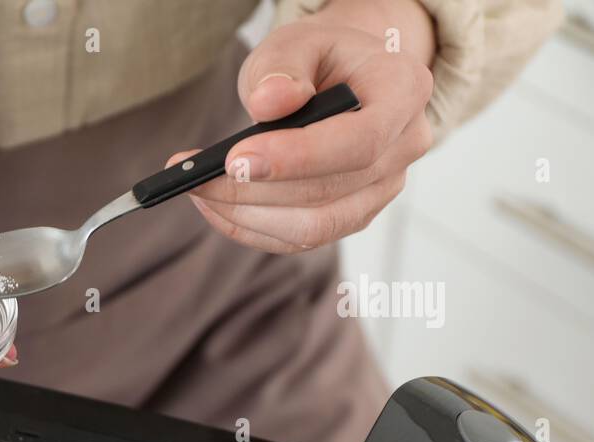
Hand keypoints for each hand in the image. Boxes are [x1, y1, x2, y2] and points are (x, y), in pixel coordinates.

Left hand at [171, 0, 435, 253]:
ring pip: (313, 227)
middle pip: (328, 192)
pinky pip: (299, 239)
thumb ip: (282, 68)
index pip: (359, 142)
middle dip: (253, 191)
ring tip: (199, 189)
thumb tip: (269, 105)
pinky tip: (216, 205)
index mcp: (404, 91)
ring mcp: (382, 188)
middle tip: (196, 178)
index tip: (235, 159)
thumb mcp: (297, 43)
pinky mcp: (352, 215)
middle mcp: (404, 146)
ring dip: (246, 215)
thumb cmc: (318, 59)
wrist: (341, 76)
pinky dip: (250, 227)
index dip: (297, 158)